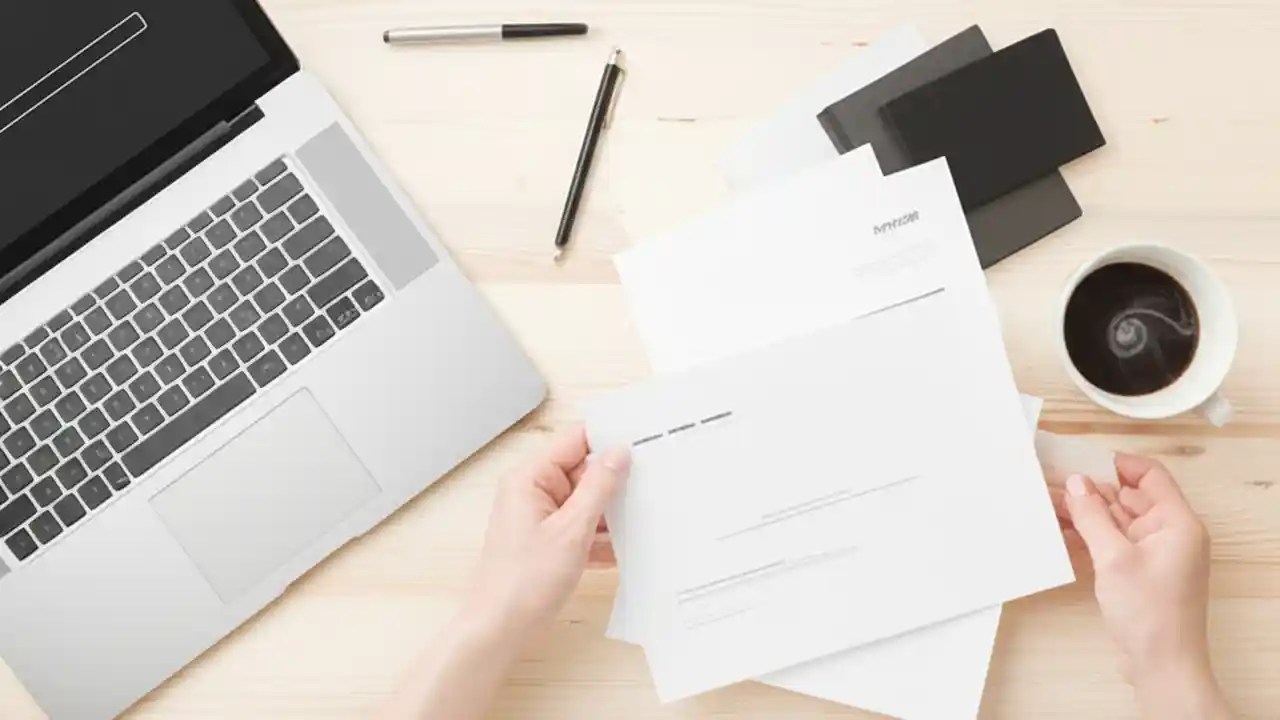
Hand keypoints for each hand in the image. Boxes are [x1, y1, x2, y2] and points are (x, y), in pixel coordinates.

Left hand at [468, 427, 630, 643]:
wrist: (500, 629)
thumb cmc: (526, 581)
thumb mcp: (572, 530)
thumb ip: (598, 488)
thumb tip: (619, 453)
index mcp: (530, 478)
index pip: (575, 440)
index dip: (607, 439)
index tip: (641, 443)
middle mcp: (532, 491)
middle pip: (582, 471)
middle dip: (613, 482)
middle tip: (650, 486)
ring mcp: (539, 517)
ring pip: (584, 501)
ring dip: (609, 513)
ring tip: (640, 520)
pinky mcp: (547, 541)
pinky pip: (579, 526)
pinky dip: (599, 537)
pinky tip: (623, 550)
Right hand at [1052, 454, 1231, 718]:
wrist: (1160, 665)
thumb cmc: (1150, 614)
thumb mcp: (1114, 557)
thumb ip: (1092, 516)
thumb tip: (1075, 483)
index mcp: (1177, 523)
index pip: (1151, 476)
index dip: (1118, 464)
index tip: (1084, 460)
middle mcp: (1168, 534)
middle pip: (1127, 497)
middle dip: (1091, 491)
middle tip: (1052, 484)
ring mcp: (1152, 554)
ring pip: (1114, 520)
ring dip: (1085, 514)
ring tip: (1047, 506)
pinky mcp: (1136, 571)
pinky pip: (1110, 542)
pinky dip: (1088, 535)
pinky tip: (1060, 531)